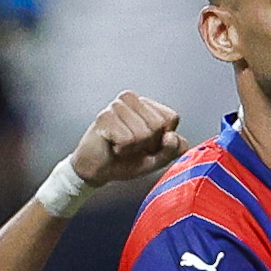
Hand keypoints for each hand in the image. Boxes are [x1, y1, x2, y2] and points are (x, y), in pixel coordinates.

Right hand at [71, 90, 185, 185]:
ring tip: (121, 146)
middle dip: (147, 144)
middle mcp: (131, 99)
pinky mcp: (104, 117)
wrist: (97, 171)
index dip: (162, 139)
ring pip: (143, 132)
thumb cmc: (125, 160)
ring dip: (133, 148)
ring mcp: (116, 106)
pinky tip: (112, 146)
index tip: (147, 145)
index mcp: (146, 105)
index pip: (171, 118)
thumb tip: (171, 137)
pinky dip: (122, 150)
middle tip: (132, 146)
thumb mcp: (157, 158)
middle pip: (158, 124)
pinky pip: (128, 139)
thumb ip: (173, 149)